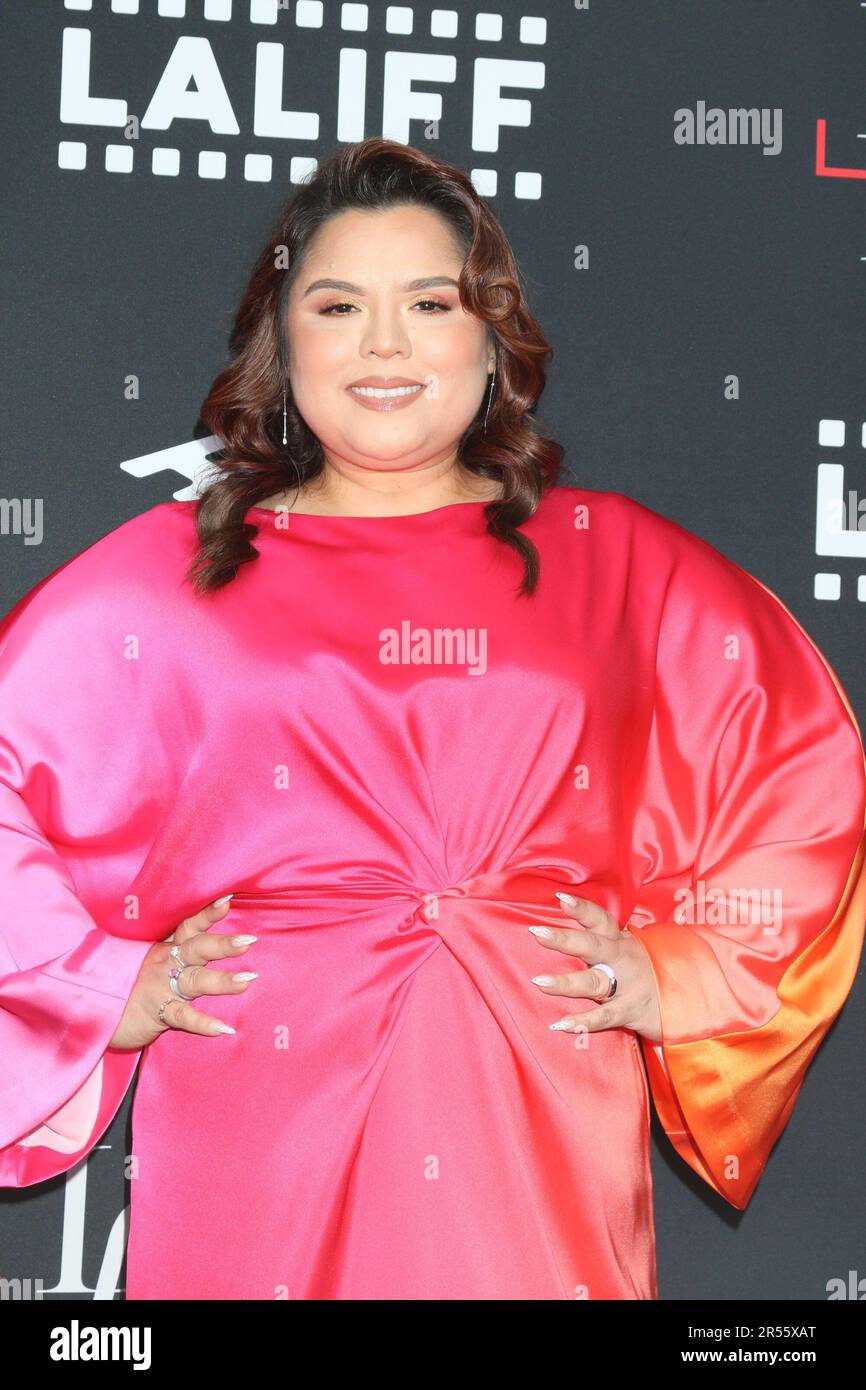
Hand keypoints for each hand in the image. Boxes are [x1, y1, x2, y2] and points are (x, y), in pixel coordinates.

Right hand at [107, 896, 256, 1049]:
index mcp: (166, 948)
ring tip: (247, 981)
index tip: (229, 899)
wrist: (91, 1006)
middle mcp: (166, 963)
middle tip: (249, 940)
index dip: (208, 913)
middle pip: (197, 949)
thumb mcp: (150, 960)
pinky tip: (225, 1028)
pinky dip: (204, 1023)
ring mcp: (161, 987)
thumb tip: (207, 944)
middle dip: (222, 945)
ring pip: (195, 981)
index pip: (189, 926)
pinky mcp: (157, 1013)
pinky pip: (183, 1017)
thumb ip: (176, 952)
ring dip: (221, 981)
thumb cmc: (126, 982)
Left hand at [528, 892, 662, 1043]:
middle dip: (564, 939)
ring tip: (539, 981)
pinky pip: (604, 1017)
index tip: (560, 898)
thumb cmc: (652, 970)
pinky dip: (582, 1022)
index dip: (582, 909)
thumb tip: (574, 925)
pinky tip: (560, 1024)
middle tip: (537, 932)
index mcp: (622, 941)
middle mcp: (624, 960)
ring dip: (565, 983)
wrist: (692, 998)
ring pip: (593, 983)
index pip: (601, 920)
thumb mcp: (633, 949)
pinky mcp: (632, 1011)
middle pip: (593, 946)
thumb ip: (608, 940)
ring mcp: (628, 986)